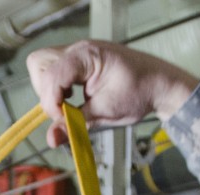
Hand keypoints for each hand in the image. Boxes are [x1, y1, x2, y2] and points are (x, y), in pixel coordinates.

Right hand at [26, 40, 199, 147]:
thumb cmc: (139, 93)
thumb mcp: (106, 112)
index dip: (51, 101)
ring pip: (43, 65)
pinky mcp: (78, 61)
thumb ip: (75, 124)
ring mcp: (77, 52)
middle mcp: (78, 49)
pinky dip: (57, 85)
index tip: (61, 119)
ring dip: (49, 88)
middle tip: (63, 110)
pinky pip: (54, 68)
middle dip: (46, 91)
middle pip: (40, 64)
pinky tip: (72, 96)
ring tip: (67, 103)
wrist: (159, 84)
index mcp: (87, 56)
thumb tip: (50, 139)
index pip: (52, 74)